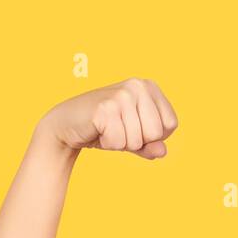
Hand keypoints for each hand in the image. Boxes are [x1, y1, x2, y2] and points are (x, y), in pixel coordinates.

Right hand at [39, 77, 178, 158]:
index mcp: (149, 87)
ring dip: (120, 143)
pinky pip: (118, 142)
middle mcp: (137, 86)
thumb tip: (162, 151)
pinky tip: (98, 131)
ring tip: (107, 130)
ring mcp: (121, 95)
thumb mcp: (132, 136)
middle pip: (155, 133)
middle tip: (118, 130)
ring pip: (137, 140)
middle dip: (137, 141)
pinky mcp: (105, 108)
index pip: (171, 124)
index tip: (134, 128)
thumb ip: (150, 145)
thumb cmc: (104, 129)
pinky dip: (108, 144)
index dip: (154, 136)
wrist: (67, 124)